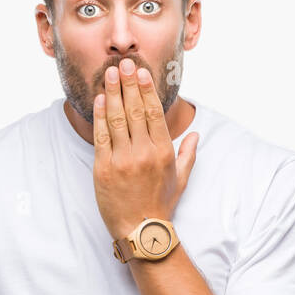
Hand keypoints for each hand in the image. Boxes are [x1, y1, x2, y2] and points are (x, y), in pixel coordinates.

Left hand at [92, 57, 197, 239]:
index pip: (154, 113)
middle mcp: (144, 153)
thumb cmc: (161, 205)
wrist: (141, 231)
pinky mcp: (104, 169)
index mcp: (163, 152)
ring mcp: (123, 160)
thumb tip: (195, 135)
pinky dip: (99, 116)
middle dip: (129, 84)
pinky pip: (101, 136)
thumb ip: (188, 154)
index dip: (147, 90)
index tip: (142, 72)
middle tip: (124, 63)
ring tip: (109, 74)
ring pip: (117, 119)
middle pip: (135, 110)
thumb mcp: (181, 179)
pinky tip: (99, 100)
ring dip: (112, 93)